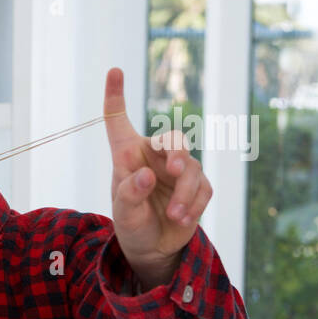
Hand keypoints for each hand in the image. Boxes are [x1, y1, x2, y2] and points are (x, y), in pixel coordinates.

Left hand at [104, 68, 211, 287]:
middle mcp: (154, 157)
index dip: (115, 96)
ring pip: (191, 169)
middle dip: (177, 153)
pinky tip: (180, 218)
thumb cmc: (132, 224)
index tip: (114, 71)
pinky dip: (193, 204)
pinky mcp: (198, 186)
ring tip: (173, 214)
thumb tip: (146, 176)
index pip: (119, 121)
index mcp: (128, 155)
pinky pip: (203, 189)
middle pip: (172, 140)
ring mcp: (179, 170)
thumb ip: (130, 194)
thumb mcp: (124, 213)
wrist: (153, 248)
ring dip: (184, 193)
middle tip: (176, 170)